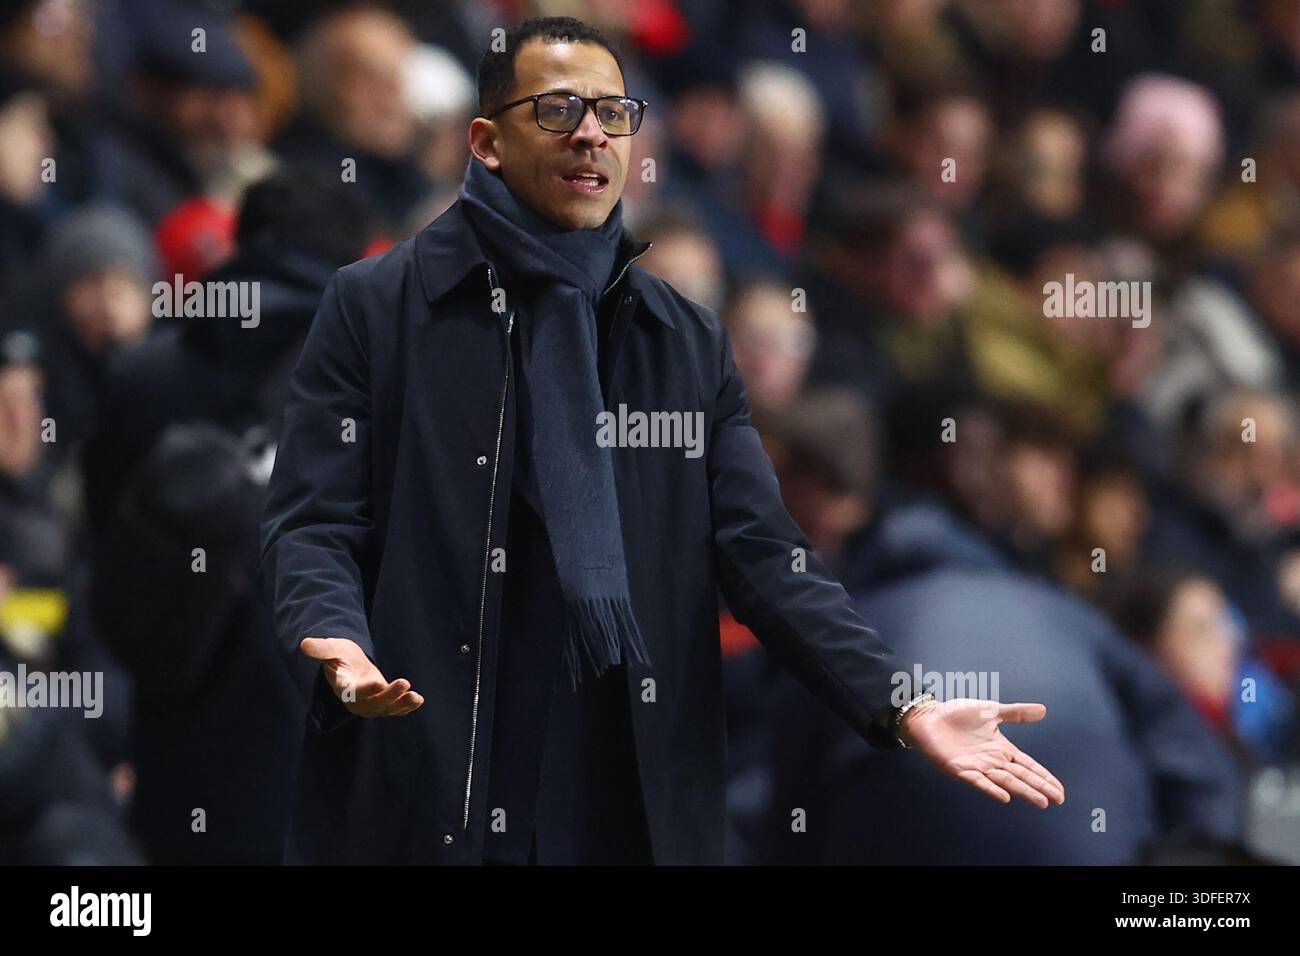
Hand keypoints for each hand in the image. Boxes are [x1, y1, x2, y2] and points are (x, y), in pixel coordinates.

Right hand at [300, 637, 424, 717]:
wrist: (348, 666)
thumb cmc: (339, 656)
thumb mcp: (331, 649)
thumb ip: (321, 649)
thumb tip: (304, 643)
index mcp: (342, 686)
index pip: (351, 691)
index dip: (363, 689)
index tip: (375, 683)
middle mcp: (356, 699)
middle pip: (372, 702)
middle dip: (389, 695)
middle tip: (404, 682)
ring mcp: (370, 703)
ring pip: (386, 708)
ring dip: (401, 703)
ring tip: (416, 697)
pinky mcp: (383, 702)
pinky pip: (394, 708)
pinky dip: (406, 706)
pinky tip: (418, 700)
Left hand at [898, 699, 1064, 808]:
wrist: (929, 716)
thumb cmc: (957, 715)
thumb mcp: (991, 711)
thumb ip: (1016, 713)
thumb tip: (1043, 710)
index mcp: (1001, 749)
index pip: (1028, 765)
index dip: (1044, 777)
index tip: (1060, 789)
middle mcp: (992, 761)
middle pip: (1021, 776)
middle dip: (1039, 787)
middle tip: (1058, 799)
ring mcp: (977, 766)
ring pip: (1005, 781)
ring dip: (1023, 791)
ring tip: (1041, 802)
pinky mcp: (960, 769)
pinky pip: (978, 781)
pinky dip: (991, 789)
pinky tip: (1005, 797)